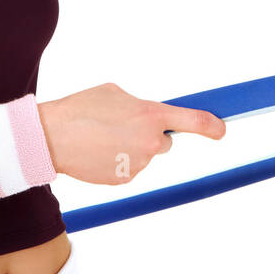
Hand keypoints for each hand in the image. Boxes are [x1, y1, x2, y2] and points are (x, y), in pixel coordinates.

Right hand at [38, 82, 225, 185]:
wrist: (52, 138)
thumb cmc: (80, 110)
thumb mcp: (114, 93)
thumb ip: (139, 104)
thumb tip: (147, 113)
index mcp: (151, 115)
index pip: (192, 121)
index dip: (211, 125)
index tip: (221, 129)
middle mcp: (150, 142)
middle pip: (164, 142)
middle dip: (149, 135)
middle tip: (121, 127)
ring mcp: (138, 164)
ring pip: (144, 155)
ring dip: (129, 148)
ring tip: (102, 138)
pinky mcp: (125, 180)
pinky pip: (129, 168)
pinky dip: (117, 162)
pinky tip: (98, 152)